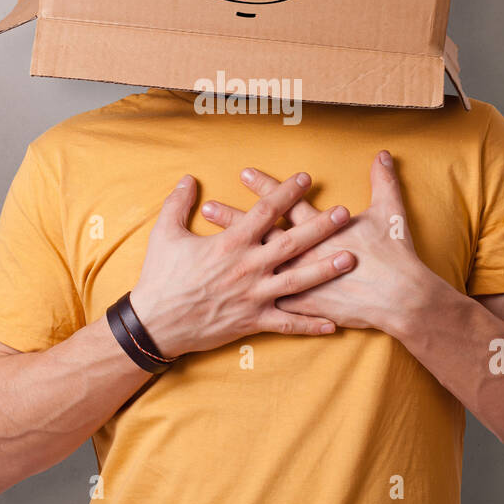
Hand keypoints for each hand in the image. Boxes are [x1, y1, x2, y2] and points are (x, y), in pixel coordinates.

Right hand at [127, 172, 356, 357]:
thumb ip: (178, 203)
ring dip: (325, 270)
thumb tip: (189, 178)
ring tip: (349, 258)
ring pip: (298, 282)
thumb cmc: (159, 277)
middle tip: (344, 213)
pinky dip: (310, 325)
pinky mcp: (253, 321)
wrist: (154, 323)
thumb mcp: (163, 234)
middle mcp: (248, 267)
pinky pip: (287, 324)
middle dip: (320, 226)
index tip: (306, 178)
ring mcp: (253, 296)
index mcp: (230, 243)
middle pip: (291, 243)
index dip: (286, 192)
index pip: (265, 212)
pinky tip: (333, 324)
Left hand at [200, 152, 443, 336]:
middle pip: (261, 233)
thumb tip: (384, 155)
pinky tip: (228, 297)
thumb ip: (383, 182)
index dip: (265, 187)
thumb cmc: (394, 256)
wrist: (400, 298)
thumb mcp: (391, 213)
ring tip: (208, 249)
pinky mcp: (304, 306)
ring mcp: (300, 282)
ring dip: (233, 258)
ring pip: (257, 268)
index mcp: (319, 229)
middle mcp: (303, 254)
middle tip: (209, 207)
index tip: (244, 174)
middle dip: (233, 220)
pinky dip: (250, 299)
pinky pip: (272, 304)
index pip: (285, 203)